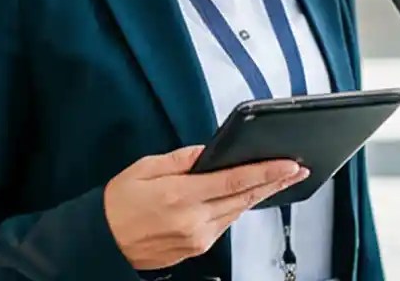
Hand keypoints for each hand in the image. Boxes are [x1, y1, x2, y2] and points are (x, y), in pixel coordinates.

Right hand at [104, 145, 309, 269]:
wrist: (102, 243)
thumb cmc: (117, 205)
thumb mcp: (144, 168)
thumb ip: (181, 158)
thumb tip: (207, 151)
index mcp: (180, 196)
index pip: (234, 181)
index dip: (266, 172)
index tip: (288, 164)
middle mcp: (193, 221)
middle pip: (244, 199)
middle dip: (274, 182)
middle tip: (297, 169)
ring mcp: (197, 238)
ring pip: (238, 212)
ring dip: (260, 195)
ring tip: (280, 178)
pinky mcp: (197, 248)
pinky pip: (225, 224)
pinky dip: (239, 208)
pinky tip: (248, 196)